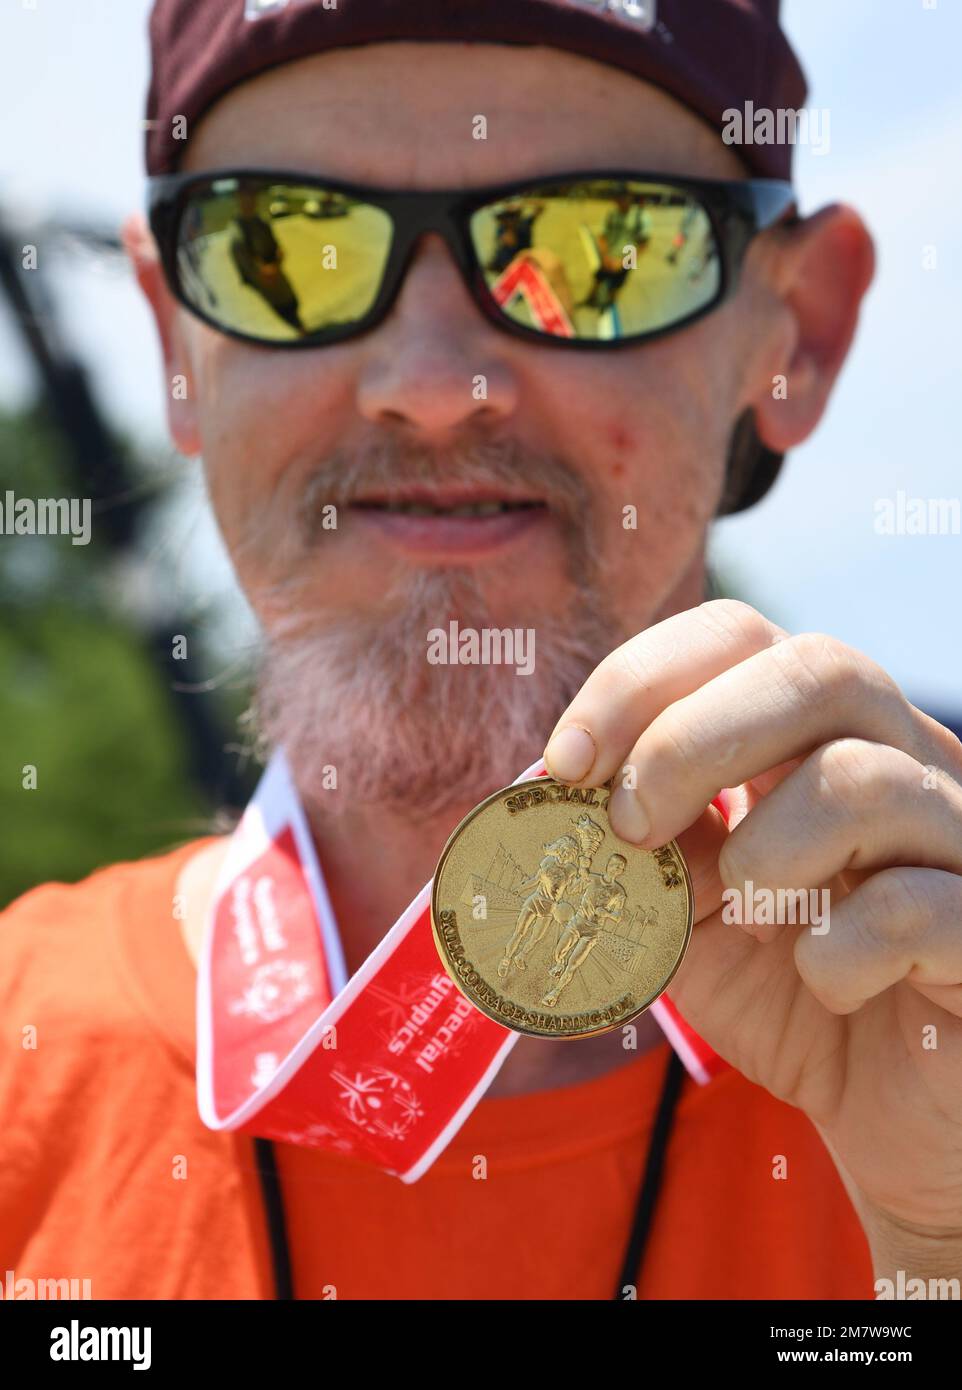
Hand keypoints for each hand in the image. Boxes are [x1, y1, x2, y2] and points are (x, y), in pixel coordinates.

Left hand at [543, 600, 961, 1267]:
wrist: (891, 1110)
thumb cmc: (789, 992)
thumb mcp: (687, 911)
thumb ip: (633, 848)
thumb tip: (540, 796)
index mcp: (819, 734)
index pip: (738, 637)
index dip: (639, 680)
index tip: (564, 763)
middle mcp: (903, 758)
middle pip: (814, 669)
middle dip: (687, 740)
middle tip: (628, 826)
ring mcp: (958, 837)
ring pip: (862, 777)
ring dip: (762, 853)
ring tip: (748, 915)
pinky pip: (914, 904)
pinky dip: (837, 953)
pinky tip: (828, 984)